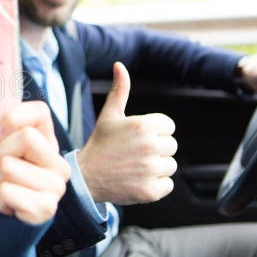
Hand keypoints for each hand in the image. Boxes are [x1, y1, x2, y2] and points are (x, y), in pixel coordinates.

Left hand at [0, 102, 70, 224]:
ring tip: (6, 191)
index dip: (13, 117)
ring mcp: (57, 187)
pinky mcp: (46, 209)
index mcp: (49, 144)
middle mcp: (59, 164)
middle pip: (25, 136)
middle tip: (1, 173)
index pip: (41, 111)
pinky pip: (7, 190)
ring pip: (9, 165)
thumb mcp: (2, 152)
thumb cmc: (1, 186)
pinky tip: (9, 206)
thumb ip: (7, 133)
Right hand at [77, 62, 177, 204]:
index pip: (168, 127)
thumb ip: (119, 90)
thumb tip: (119, 65)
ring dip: (156, 168)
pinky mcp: (151, 190)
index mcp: (143, 125)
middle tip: (133, 154)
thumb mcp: (109, 115)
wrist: (85, 177)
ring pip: (170, 165)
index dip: (153, 132)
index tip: (136, 138)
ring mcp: (151, 170)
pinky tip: (137, 179)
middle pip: (171, 146)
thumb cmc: (99, 144)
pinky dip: (155, 185)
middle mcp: (150, 146)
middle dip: (155, 150)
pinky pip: (168, 185)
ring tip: (134, 166)